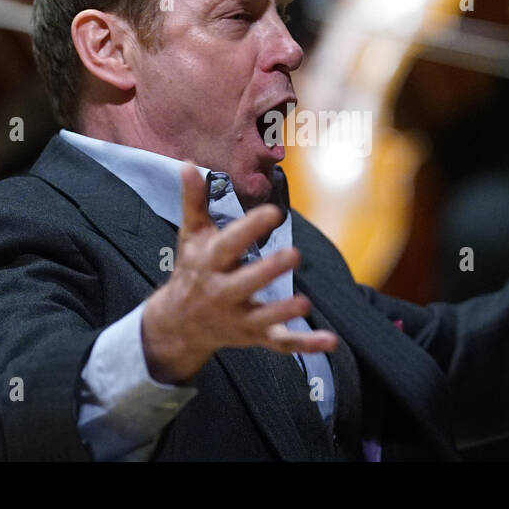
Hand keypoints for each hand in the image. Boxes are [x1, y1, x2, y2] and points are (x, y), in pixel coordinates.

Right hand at [140, 163, 337, 384]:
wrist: (177, 324)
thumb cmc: (192, 270)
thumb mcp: (191, 237)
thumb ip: (194, 202)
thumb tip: (187, 164)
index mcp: (210, 264)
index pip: (229, 245)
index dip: (249, 229)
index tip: (272, 212)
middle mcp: (222, 293)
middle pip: (245, 283)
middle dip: (268, 271)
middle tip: (294, 254)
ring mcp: (239, 318)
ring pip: (263, 318)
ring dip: (283, 312)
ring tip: (304, 303)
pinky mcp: (255, 336)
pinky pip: (282, 344)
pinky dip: (306, 344)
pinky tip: (331, 341)